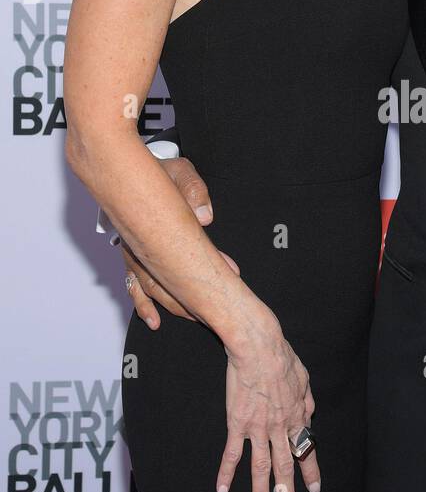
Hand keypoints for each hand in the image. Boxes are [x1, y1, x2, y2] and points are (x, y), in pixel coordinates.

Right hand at [120, 155, 237, 326]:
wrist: (128, 170)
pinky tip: (153, 320)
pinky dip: (143, 303)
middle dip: (193, 291)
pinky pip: (135, 285)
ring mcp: (134, 251)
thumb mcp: (178, 172)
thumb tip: (205, 216)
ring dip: (172, 303)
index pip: (183, 246)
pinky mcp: (131, 256)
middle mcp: (140, 242)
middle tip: (216, 305)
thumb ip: (192, 189)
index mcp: (154, 220)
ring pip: (151, 286)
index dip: (208, 260)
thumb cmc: (155, 172)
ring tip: (194, 317)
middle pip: (166, 274)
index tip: (231, 270)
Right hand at [218, 313, 320, 491]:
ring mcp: (258, 429)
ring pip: (261, 468)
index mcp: (297, 417)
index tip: (313, 490)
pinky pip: (232, 454)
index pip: (306, 451)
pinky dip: (227, 474)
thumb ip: (307, 401)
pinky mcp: (237, 424)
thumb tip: (310, 415)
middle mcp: (280, 428)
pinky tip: (222, 491)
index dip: (310, 471)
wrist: (260, 348)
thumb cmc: (282, 358)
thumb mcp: (305, 378)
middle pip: (285, 468)